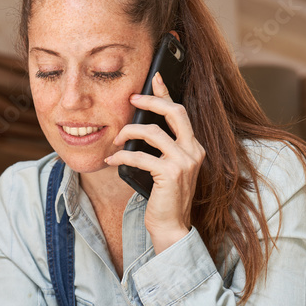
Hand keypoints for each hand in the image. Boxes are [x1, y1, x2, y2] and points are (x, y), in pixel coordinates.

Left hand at [104, 72, 205, 252]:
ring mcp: (184, 162)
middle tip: (131, 99)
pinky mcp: (170, 174)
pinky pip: (139, 157)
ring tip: (115, 140)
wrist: (171, 227)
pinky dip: (121, 157)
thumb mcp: (164, 168)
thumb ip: (159, 149)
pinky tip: (111, 161)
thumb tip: (136, 129)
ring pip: (153, 133)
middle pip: (174, 113)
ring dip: (129, 133)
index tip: (154, 78)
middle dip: (151, 101)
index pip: (180, 113)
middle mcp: (194, 151)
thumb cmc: (164, 198)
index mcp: (194, 147)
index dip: (166, 94)